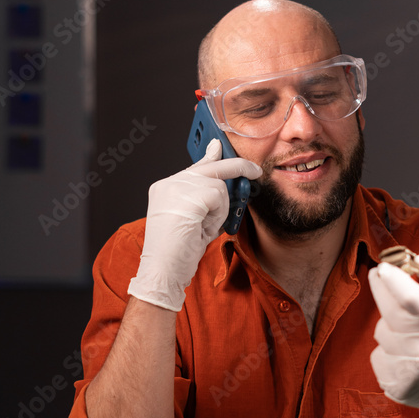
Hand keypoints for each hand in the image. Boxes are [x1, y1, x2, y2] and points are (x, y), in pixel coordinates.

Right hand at [128, 139, 261, 311]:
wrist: (162, 271)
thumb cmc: (177, 253)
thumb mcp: (195, 220)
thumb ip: (206, 200)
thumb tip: (225, 186)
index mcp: (165, 188)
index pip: (195, 166)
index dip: (211, 157)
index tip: (217, 146)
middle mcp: (169, 183)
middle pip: (211, 166)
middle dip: (237, 167)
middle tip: (255, 171)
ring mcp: (177, 187)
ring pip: (219, 186)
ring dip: (220, 210)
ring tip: (202, 228)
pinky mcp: (189, 196)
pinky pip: (220, 198)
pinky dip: (218, 216)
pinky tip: (202, 228)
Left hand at [368, 254, 418, 417]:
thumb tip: (418, 258)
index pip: (413, 302)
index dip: (395, 283)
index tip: (383, 267)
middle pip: (391, 314)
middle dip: (382, 290)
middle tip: (381, 275)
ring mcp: (410, 372)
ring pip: (381, 334)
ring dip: (389, 328)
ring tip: (409, 336)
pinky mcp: (396, 387)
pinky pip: (376, 356)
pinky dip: (386, 352)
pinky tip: (404, 358)